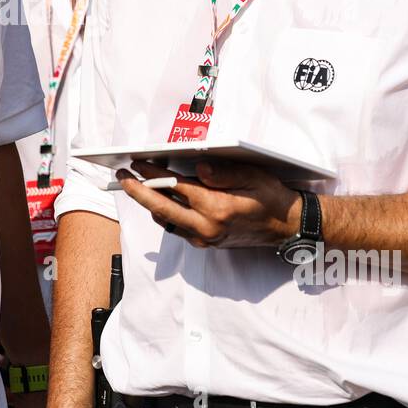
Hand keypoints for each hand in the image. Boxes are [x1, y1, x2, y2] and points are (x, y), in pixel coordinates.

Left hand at [117, 159, 299, 248]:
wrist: (286, 227)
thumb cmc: (271, 197)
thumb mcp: (253, 176)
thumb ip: (223, 173)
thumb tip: (198, 168)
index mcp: (218, 207)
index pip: (176, 188)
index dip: (153, 175)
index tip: (136, 164)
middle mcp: (207, 226)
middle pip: (161, 209)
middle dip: (138, 192)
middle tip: (122, 177)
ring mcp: (205, 238)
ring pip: (166, 220)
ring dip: (149, 203)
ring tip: (136, 184)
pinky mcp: (205, 243)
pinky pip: (176, 228)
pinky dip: (164, 213)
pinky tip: (159, 199)